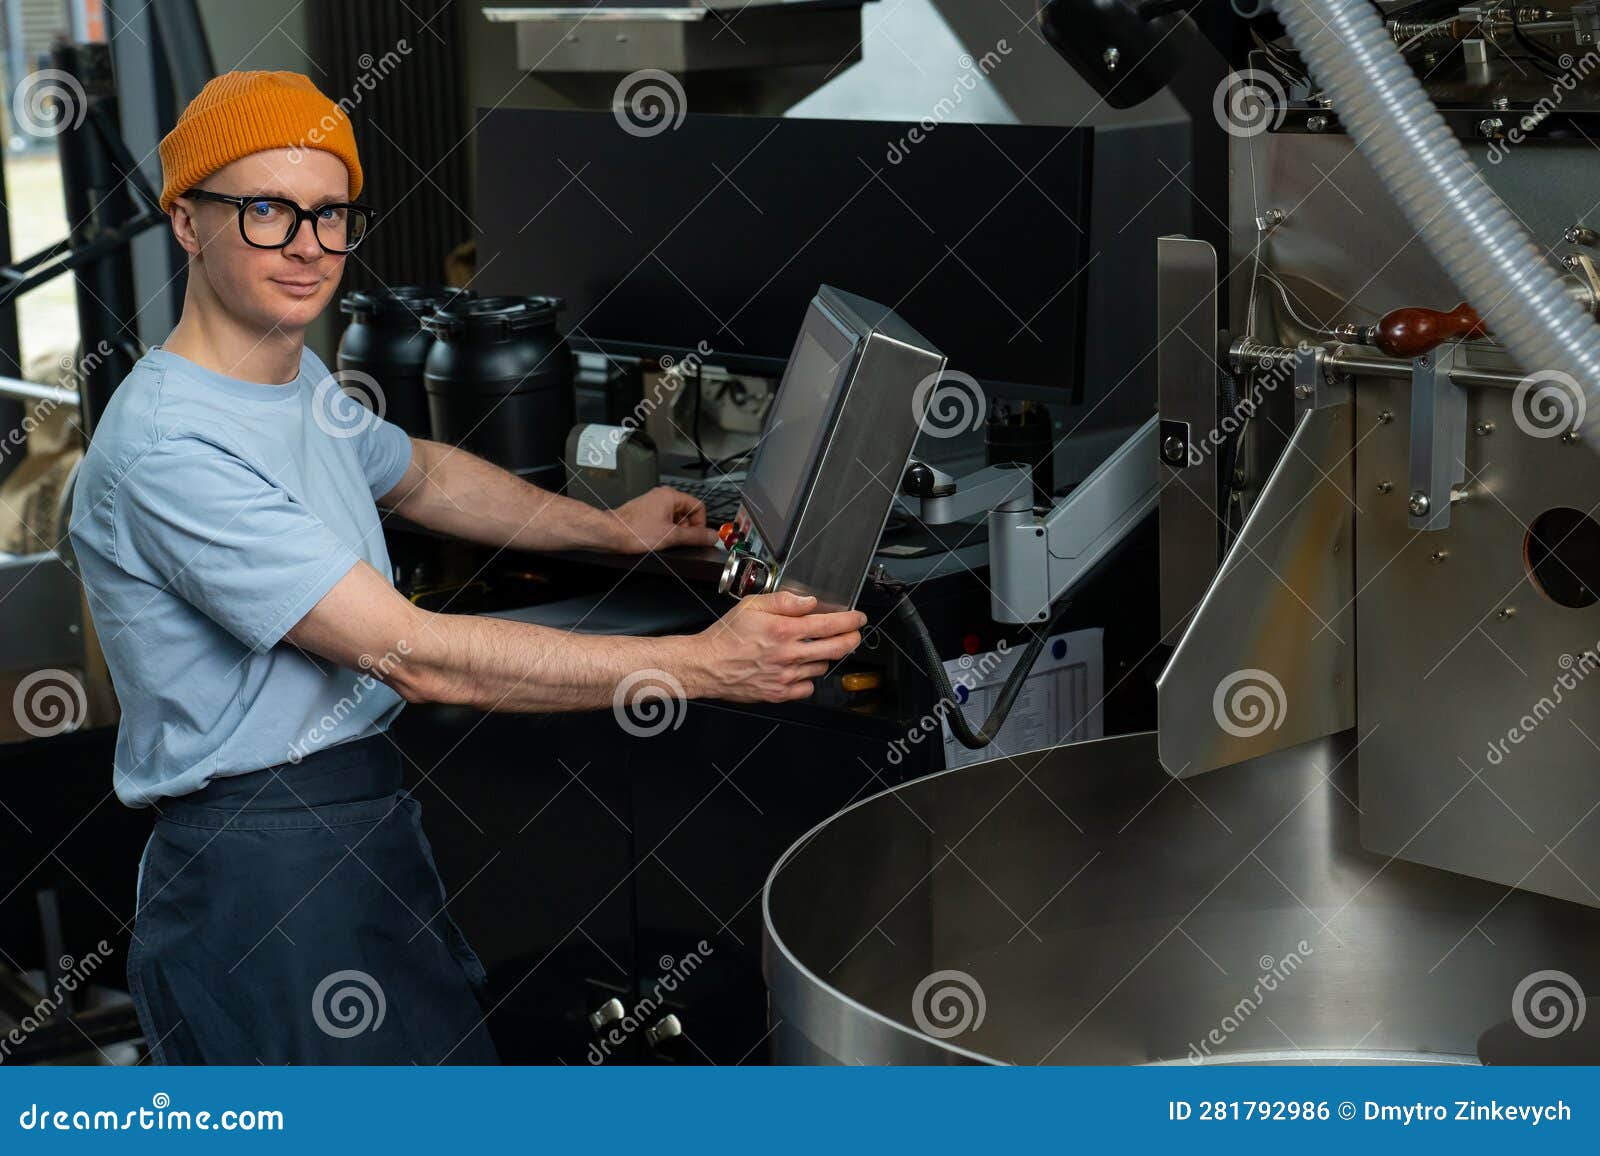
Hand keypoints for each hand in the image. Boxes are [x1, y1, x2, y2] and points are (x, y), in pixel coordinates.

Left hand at [609, 486, 719, 552]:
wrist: (610, 533)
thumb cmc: (634, 531)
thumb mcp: (671, 536)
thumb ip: (695, 537)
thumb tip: (712, 536)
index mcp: (671, 496)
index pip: (698, 507)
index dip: (700, 524)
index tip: (696, 537)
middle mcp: (661, 496)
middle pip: (687, 512)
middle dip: (686, 529)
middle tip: (678, 540)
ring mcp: (652, 504)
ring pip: (674, 518)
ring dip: (674, 531)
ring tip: (664, 540)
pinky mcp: (645, 513)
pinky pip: (663, 520)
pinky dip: (663, 531)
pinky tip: (655, 539)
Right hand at [689, 591, 866, 703]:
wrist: (705, 666)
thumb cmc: (725, 637)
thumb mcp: (751, 605)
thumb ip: (784, 601)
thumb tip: (810, 602)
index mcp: (784, 630)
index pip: (830, 625)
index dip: (851, 621)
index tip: (858, 619)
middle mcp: (789, 654)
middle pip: (836, 648)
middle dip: (851, 640)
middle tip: (854, 634)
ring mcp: (786, 677)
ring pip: (822, 667)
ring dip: (824, 657)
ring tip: (813, 649)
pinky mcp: (779, 693)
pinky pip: (807, 688)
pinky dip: (809, 678)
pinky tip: (799, 668)